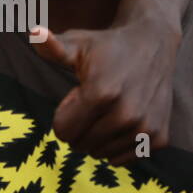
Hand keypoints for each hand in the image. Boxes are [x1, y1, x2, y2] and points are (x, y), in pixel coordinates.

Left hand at [33, 19, 179, 165]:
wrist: (154, 43)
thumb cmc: (108, 46)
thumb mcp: (77, 44)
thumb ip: (52, 47)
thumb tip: (34, 33)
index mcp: (101, 93)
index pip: (63, 132)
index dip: (65, 113)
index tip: (78, 95)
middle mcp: (126, 115)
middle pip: (80, 145)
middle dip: (80, 126)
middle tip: (95, 103)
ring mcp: (145, 128)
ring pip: (101, 155)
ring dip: (98, 138)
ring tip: (110, 110)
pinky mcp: (159, 137)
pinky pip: (123, 160)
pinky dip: (118, 146)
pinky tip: (125, 122)